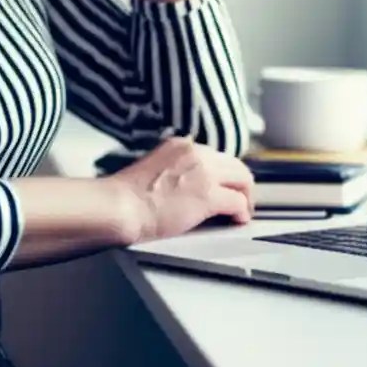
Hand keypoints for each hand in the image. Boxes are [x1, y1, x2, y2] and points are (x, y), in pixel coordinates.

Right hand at [109, 138, 255, 243]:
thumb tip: (188, 185)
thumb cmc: (126, 196)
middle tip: (243, 200)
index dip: (225, 174)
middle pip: (235, 165)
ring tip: (243, 211)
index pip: (216, 156)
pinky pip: (237, 202)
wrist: (119, 207)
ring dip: (246, 196)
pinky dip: (242, 212)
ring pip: (243, 180)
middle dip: (242, 183)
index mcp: (182, 146)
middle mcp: (197, 153)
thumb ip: (175, 169)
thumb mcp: (154, 168)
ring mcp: (205, 173)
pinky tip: (239, 220)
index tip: (227, 185)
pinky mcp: (208, 196)